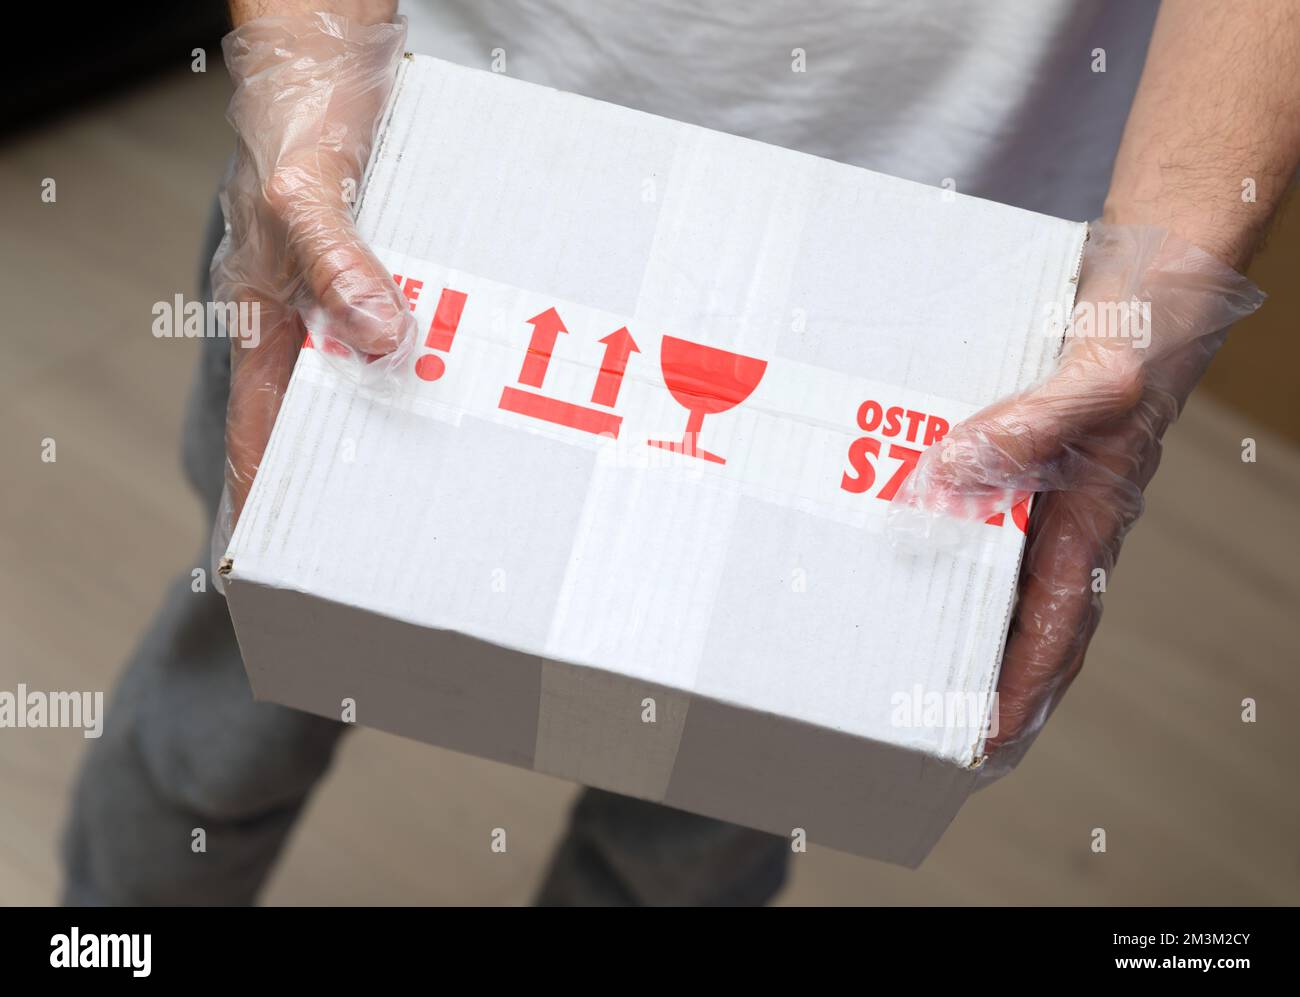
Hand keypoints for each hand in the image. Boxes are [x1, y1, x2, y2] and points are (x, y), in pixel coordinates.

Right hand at [212, 12, 413, 550]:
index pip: (258, 423)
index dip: (268, 488)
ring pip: (377, 370)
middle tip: (397, 525)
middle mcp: (307, 312)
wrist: (333, 41)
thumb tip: (381, 340)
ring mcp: (352, 289)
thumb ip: (339, 267)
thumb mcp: (303, 195)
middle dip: (351, 464)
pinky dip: (440, 350)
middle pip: (326, 409)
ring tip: (452, 467)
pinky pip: (419, 318)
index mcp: (263, 314)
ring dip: (407, 409)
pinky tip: (477, 374)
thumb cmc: (294, 112)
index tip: (285, 551)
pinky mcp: (394, 261)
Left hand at [889, 222, 1263, 776]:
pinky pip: (987, 528)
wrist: (1152, 292)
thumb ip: (1028, 428)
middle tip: (944, 736)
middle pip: (1031, 625)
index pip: (1057, 626)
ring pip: (1006, 583)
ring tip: (920, 672)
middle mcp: (1068, 524)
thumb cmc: (1139, 342)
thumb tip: (948, 474)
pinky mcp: (1024, 469)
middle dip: (996, 685)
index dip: (1024, 686)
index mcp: (1092, 523)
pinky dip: (956, 555)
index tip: (989, 738)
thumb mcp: (1091, 382)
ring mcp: (1046, 501)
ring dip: (971, 630)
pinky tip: (917, 561)